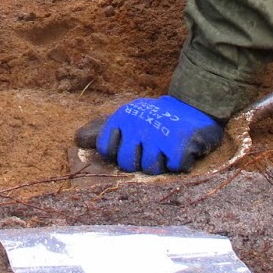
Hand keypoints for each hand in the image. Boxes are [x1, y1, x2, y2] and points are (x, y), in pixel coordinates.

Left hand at [97, 95, 223, 173]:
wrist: (195, 104)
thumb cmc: (158, 117)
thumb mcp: (129, 118)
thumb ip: (103, 130)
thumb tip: (77, 138)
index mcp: (123, 117)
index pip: (106, 147)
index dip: (117, 152)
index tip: (132, 145)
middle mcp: (138, 125)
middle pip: (126, 162)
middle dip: (140, 160)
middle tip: (152, 148)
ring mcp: (158, 136)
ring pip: (150, 168)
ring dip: (161, 162)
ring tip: (168, 148)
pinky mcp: (180, 146)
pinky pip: (175, 167)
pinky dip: (181, 162)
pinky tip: (182, 149)